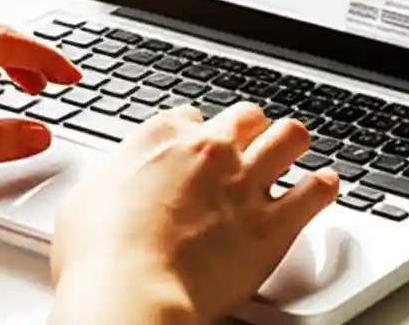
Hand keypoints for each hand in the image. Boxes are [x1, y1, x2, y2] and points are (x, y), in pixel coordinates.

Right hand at [49, 103, 340, 324]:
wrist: (131, 291)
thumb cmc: (100, 255)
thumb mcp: (85, 200)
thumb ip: (112, 181)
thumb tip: (110, 187)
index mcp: (161, 137)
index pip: (193, 116)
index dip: (198, 134)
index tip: (197, 150)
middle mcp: (209, 151)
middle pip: (247, 117)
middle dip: (250, 130)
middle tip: (249, 147)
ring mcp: (245, 184)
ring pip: (290, 136)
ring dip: (292, 144)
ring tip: (291, 155)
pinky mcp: (273, 224)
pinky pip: (316, 192)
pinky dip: (323, 188)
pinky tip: (322, 188)